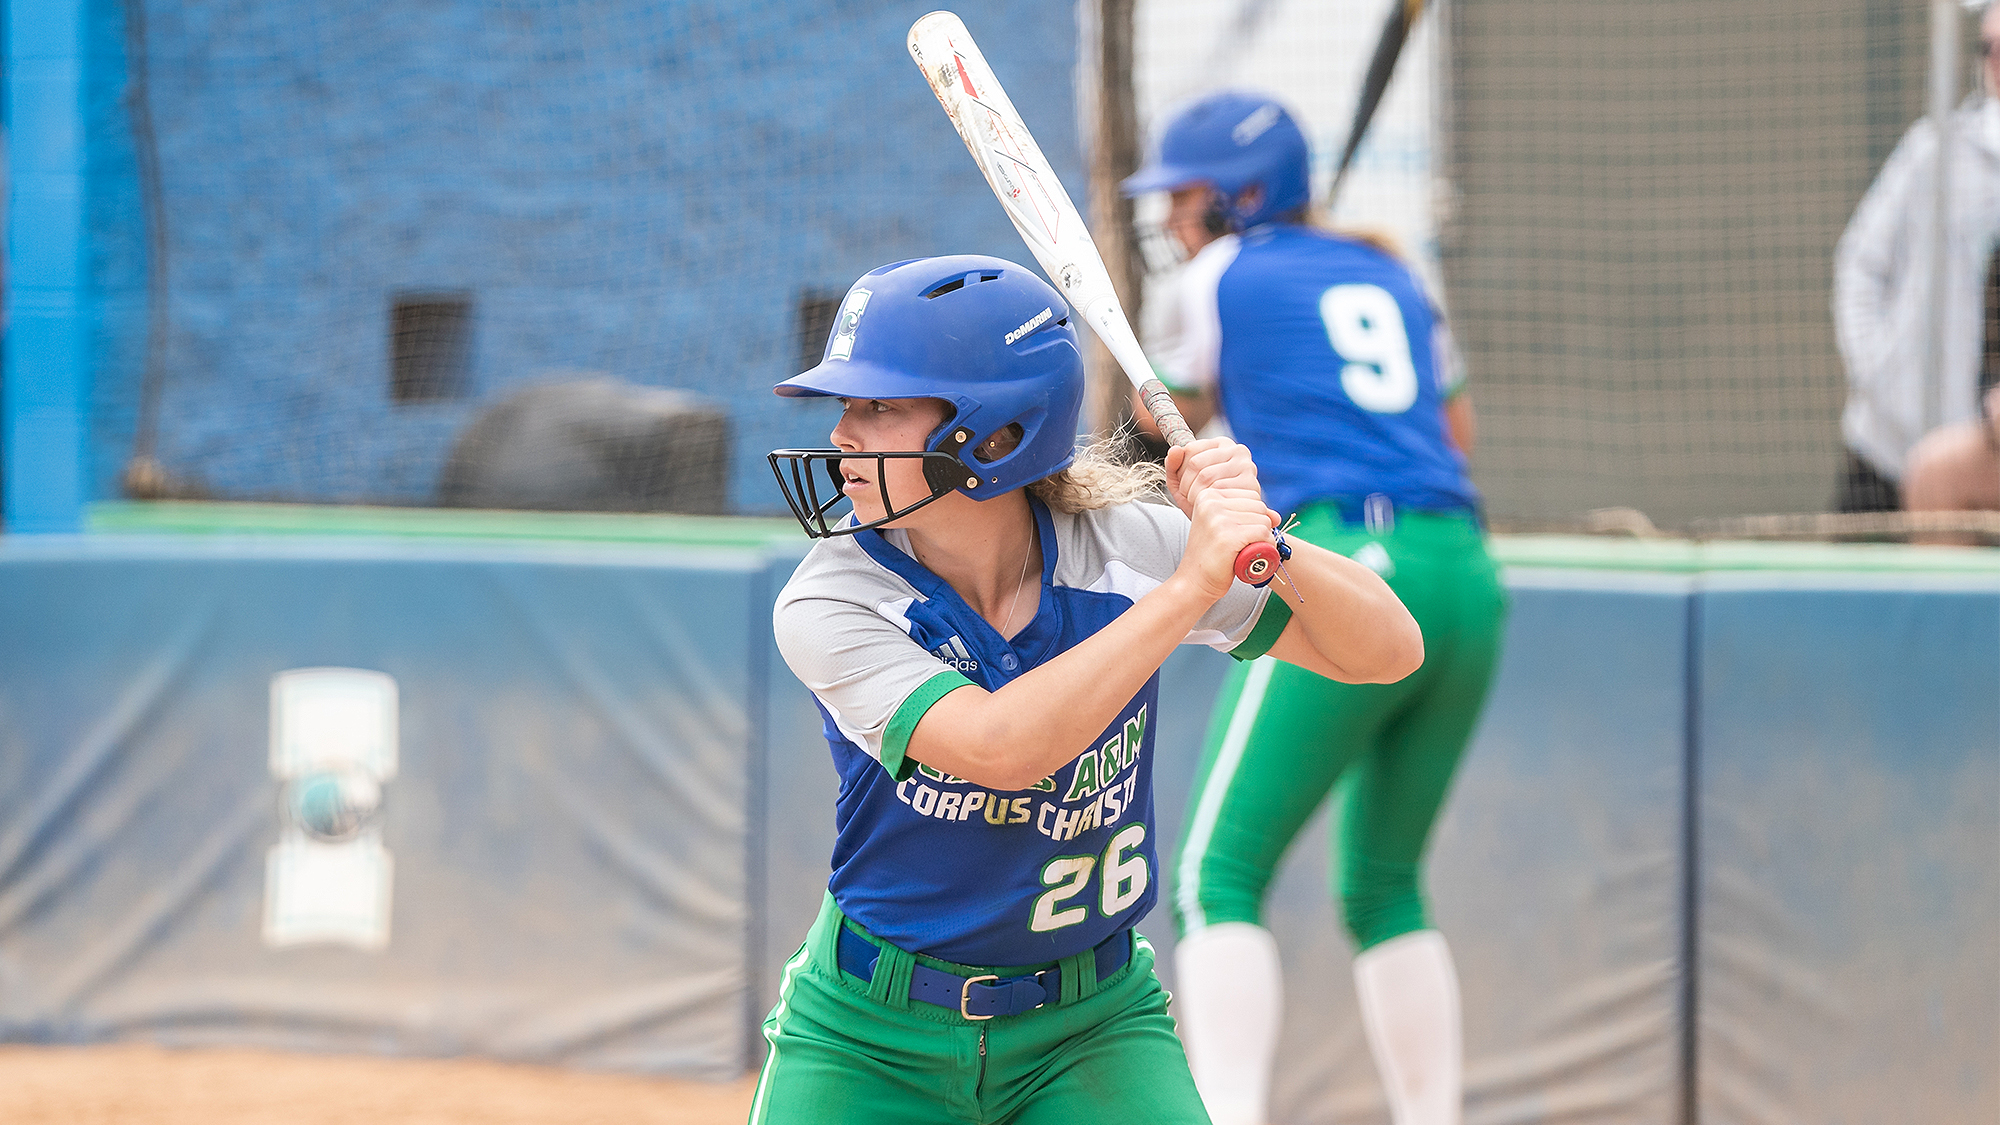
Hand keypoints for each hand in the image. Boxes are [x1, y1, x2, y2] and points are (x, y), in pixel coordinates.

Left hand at [1165, 437, 1262, 515]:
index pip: (1190, 449)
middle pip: (1196, 463)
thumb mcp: (1182, 482)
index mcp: (1221, 444)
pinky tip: (1210, 507)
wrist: (1224, 525)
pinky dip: (1208, 501)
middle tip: (1188, 498)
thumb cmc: (1202, 500)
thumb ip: (1173, 464)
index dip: (1179, 470)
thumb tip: (1175, 449)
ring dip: (1193, 494)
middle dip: (1185, 484)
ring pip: (1205, 475)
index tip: (1183, 484)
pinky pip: (1218, 489)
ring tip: (1196, 503)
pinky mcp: (1251, 483)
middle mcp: (1237, 450)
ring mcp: (1246, 466)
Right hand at [1167, 439, 1278, 600]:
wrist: (1194, 582)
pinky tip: (1248, 555)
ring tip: (1242, 550)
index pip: (1252, 494)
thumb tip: (1275, 515)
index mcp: (1208, 495)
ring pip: (1264, 520)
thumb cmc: (1211, 556)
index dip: (1254, 516)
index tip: (1238, 532)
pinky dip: (1264, 547)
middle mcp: (1211, 502)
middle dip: (1258, 527)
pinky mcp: (1228, 536)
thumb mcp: (1224, 526)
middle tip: (1240, 543)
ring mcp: (1218, 519)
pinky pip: (1263, 534)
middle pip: (1259, 506)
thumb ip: (1248, 515)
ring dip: (1262, 539)